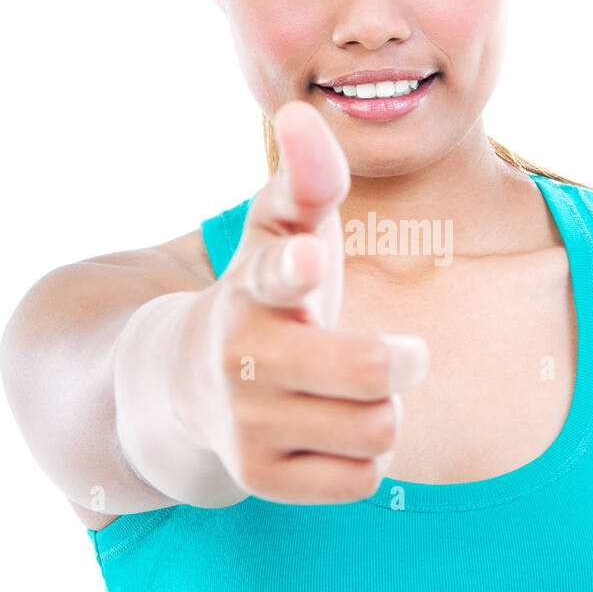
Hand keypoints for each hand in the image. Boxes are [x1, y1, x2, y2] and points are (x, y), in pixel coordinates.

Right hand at [171, 100, 429, 503]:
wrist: (188, 386)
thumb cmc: (268, 293)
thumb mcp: (283, 232)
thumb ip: (308, 177)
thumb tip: (304, 111)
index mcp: (253, 286)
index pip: (274, 273)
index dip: (295, 269)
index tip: (309, 261)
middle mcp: (241, 356)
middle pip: (373, 372)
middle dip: (404, 360)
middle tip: (401, 353)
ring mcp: (246, 423)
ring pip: (377, 429)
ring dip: (381, 409)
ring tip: (349, 392)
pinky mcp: (259, 478)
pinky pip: (361, 480)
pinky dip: (362, 457)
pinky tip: (330, 432)